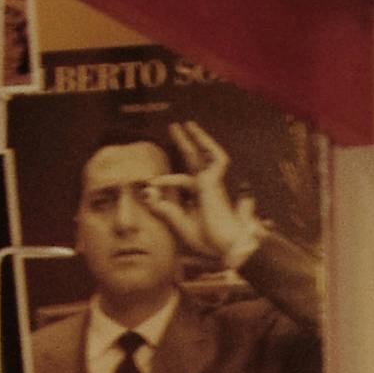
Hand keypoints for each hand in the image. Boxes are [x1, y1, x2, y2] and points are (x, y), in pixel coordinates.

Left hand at [149, 120, 263, 280]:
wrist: (227, 249)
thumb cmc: (207, 242)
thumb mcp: (179, 224)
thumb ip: (163, 209)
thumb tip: (146, 191)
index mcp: (200, 200)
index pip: (182, 182)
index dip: (165, 180)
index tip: (150, 184)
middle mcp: (207, 189)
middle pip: (194, 161)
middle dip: (184, 145)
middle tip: (173, 127)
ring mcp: (212, 184)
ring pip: (206, 156)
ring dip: (197, 139)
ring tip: (186, 124)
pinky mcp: (215, 182)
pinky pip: (217, 159)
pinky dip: (207, 145)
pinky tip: (196, 133)